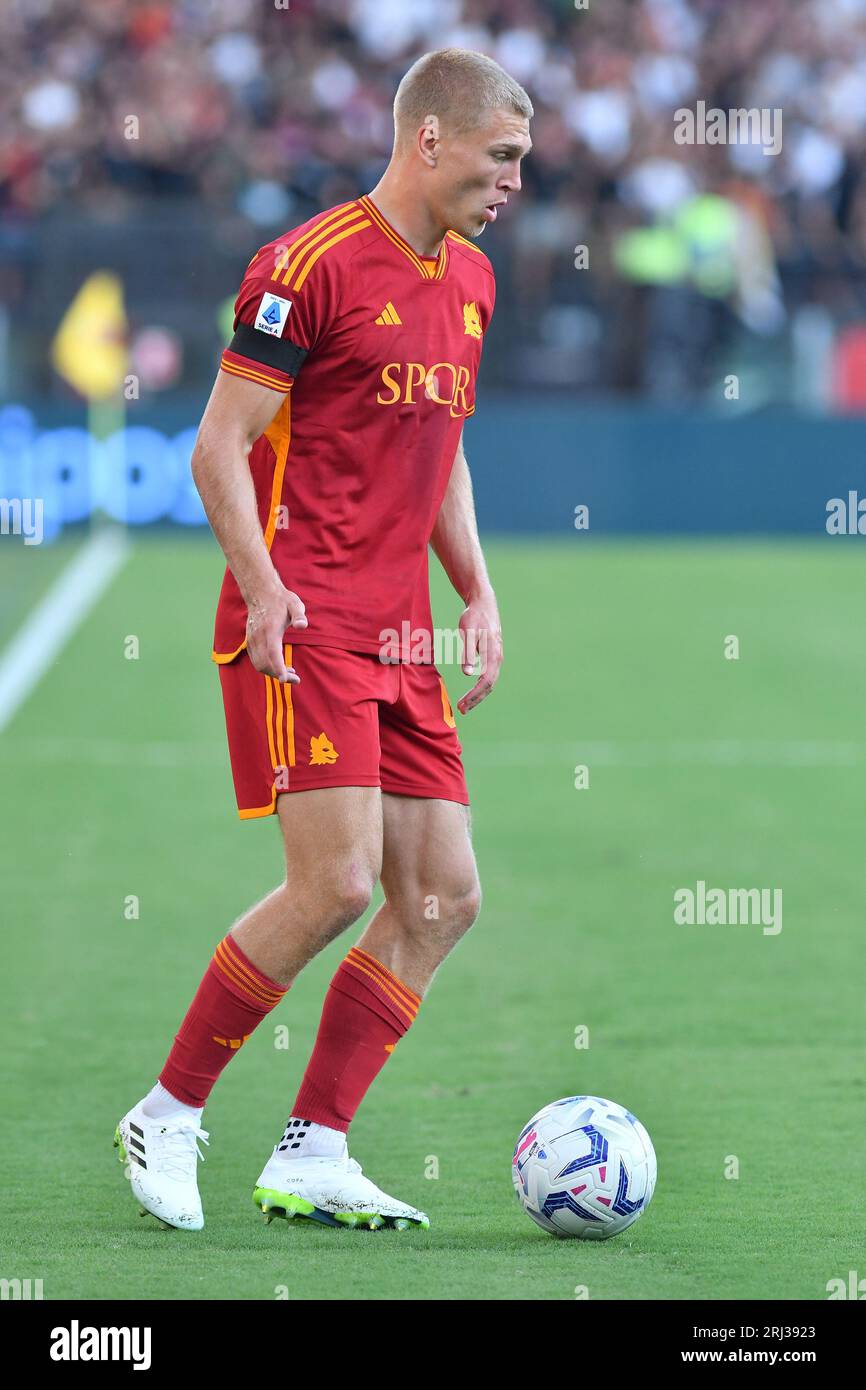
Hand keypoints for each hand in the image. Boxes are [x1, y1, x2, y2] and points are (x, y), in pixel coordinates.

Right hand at [245, 582, 306, 681]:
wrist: (260, 593)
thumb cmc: (281, 600)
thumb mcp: (295, 604)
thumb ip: (299, 615)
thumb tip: (303, 626)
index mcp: (270, 629)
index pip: (273, 653)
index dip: (278, 668)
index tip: (284, 680)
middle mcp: (258, 637)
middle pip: (265, 664)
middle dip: (279, 675)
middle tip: (296, 679)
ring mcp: (252, 640)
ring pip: (259, 665)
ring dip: (273, 673)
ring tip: (291, 674)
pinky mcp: (249, 642)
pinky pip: (256, 661)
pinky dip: (267, 668)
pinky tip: (281, 667)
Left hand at [457, 587, 501, 713]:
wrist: (483, 602)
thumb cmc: (474, 616)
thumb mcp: (468, 633)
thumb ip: (468, 653)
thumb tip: (468, 674)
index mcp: (493, 654)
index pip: (485, 681)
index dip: (474, 695)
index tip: (462, 704)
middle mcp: (497, 658)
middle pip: (489, 685)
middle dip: (475, 699)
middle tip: (461, 710)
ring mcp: (496, 657)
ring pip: (489, 682)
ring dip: (478, 694)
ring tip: (464, 704)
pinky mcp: (492, 655)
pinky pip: (488, 675)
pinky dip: (479, 686)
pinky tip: (471, 690)